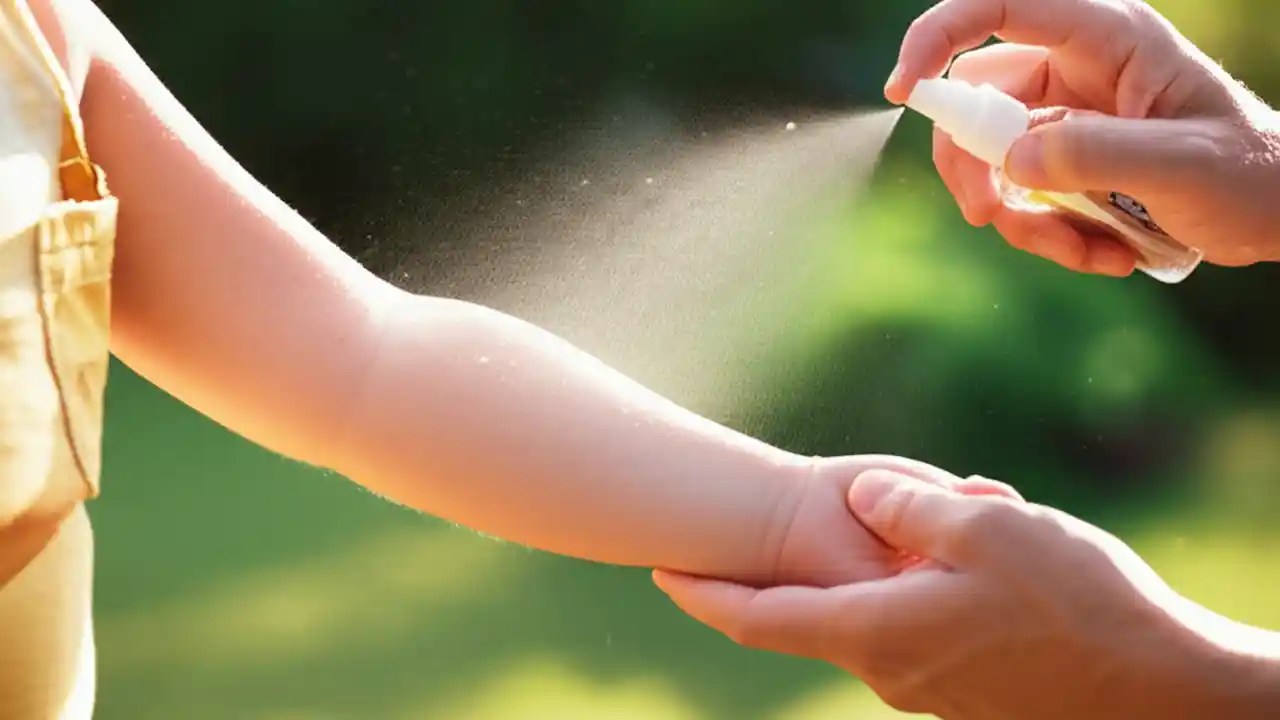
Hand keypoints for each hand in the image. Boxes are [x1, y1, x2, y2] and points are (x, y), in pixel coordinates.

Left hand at [657, 470, 1279, 718]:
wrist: (1159, 687)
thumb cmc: (1071, 604)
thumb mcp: (981, 527)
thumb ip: (904, 506)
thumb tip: (863, 494)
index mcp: (872, 632)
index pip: (756, 618)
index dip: (702, 593)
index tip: (659, 572)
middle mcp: (888, 668)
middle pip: (833, 600)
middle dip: (850, 544)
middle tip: (917, 500)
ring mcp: (931, 685)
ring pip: (896, 599)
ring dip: (922, 551)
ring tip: (990, 512)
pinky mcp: (971, 688)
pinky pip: (938, 619)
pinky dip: (953, 576)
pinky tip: (1009, 542)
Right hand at [886, 0, 1279, 273]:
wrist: (1276, 213)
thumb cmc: (1250, 175)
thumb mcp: (1180, 165)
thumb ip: (1093, 154)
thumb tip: (1012, 162)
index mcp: (1105, 36)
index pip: (997, 8)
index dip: (937, 38)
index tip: (902, 90)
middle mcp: (1074, 66)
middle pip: (973, 100)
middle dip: (975, 167)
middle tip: (992, 218)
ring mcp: (1064, 114)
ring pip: (989, 159)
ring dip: (1019, 217)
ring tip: (1083, 252)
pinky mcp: (1062, 160)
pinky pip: (1018, 195)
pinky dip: (1045, 234)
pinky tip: (1103, 254)